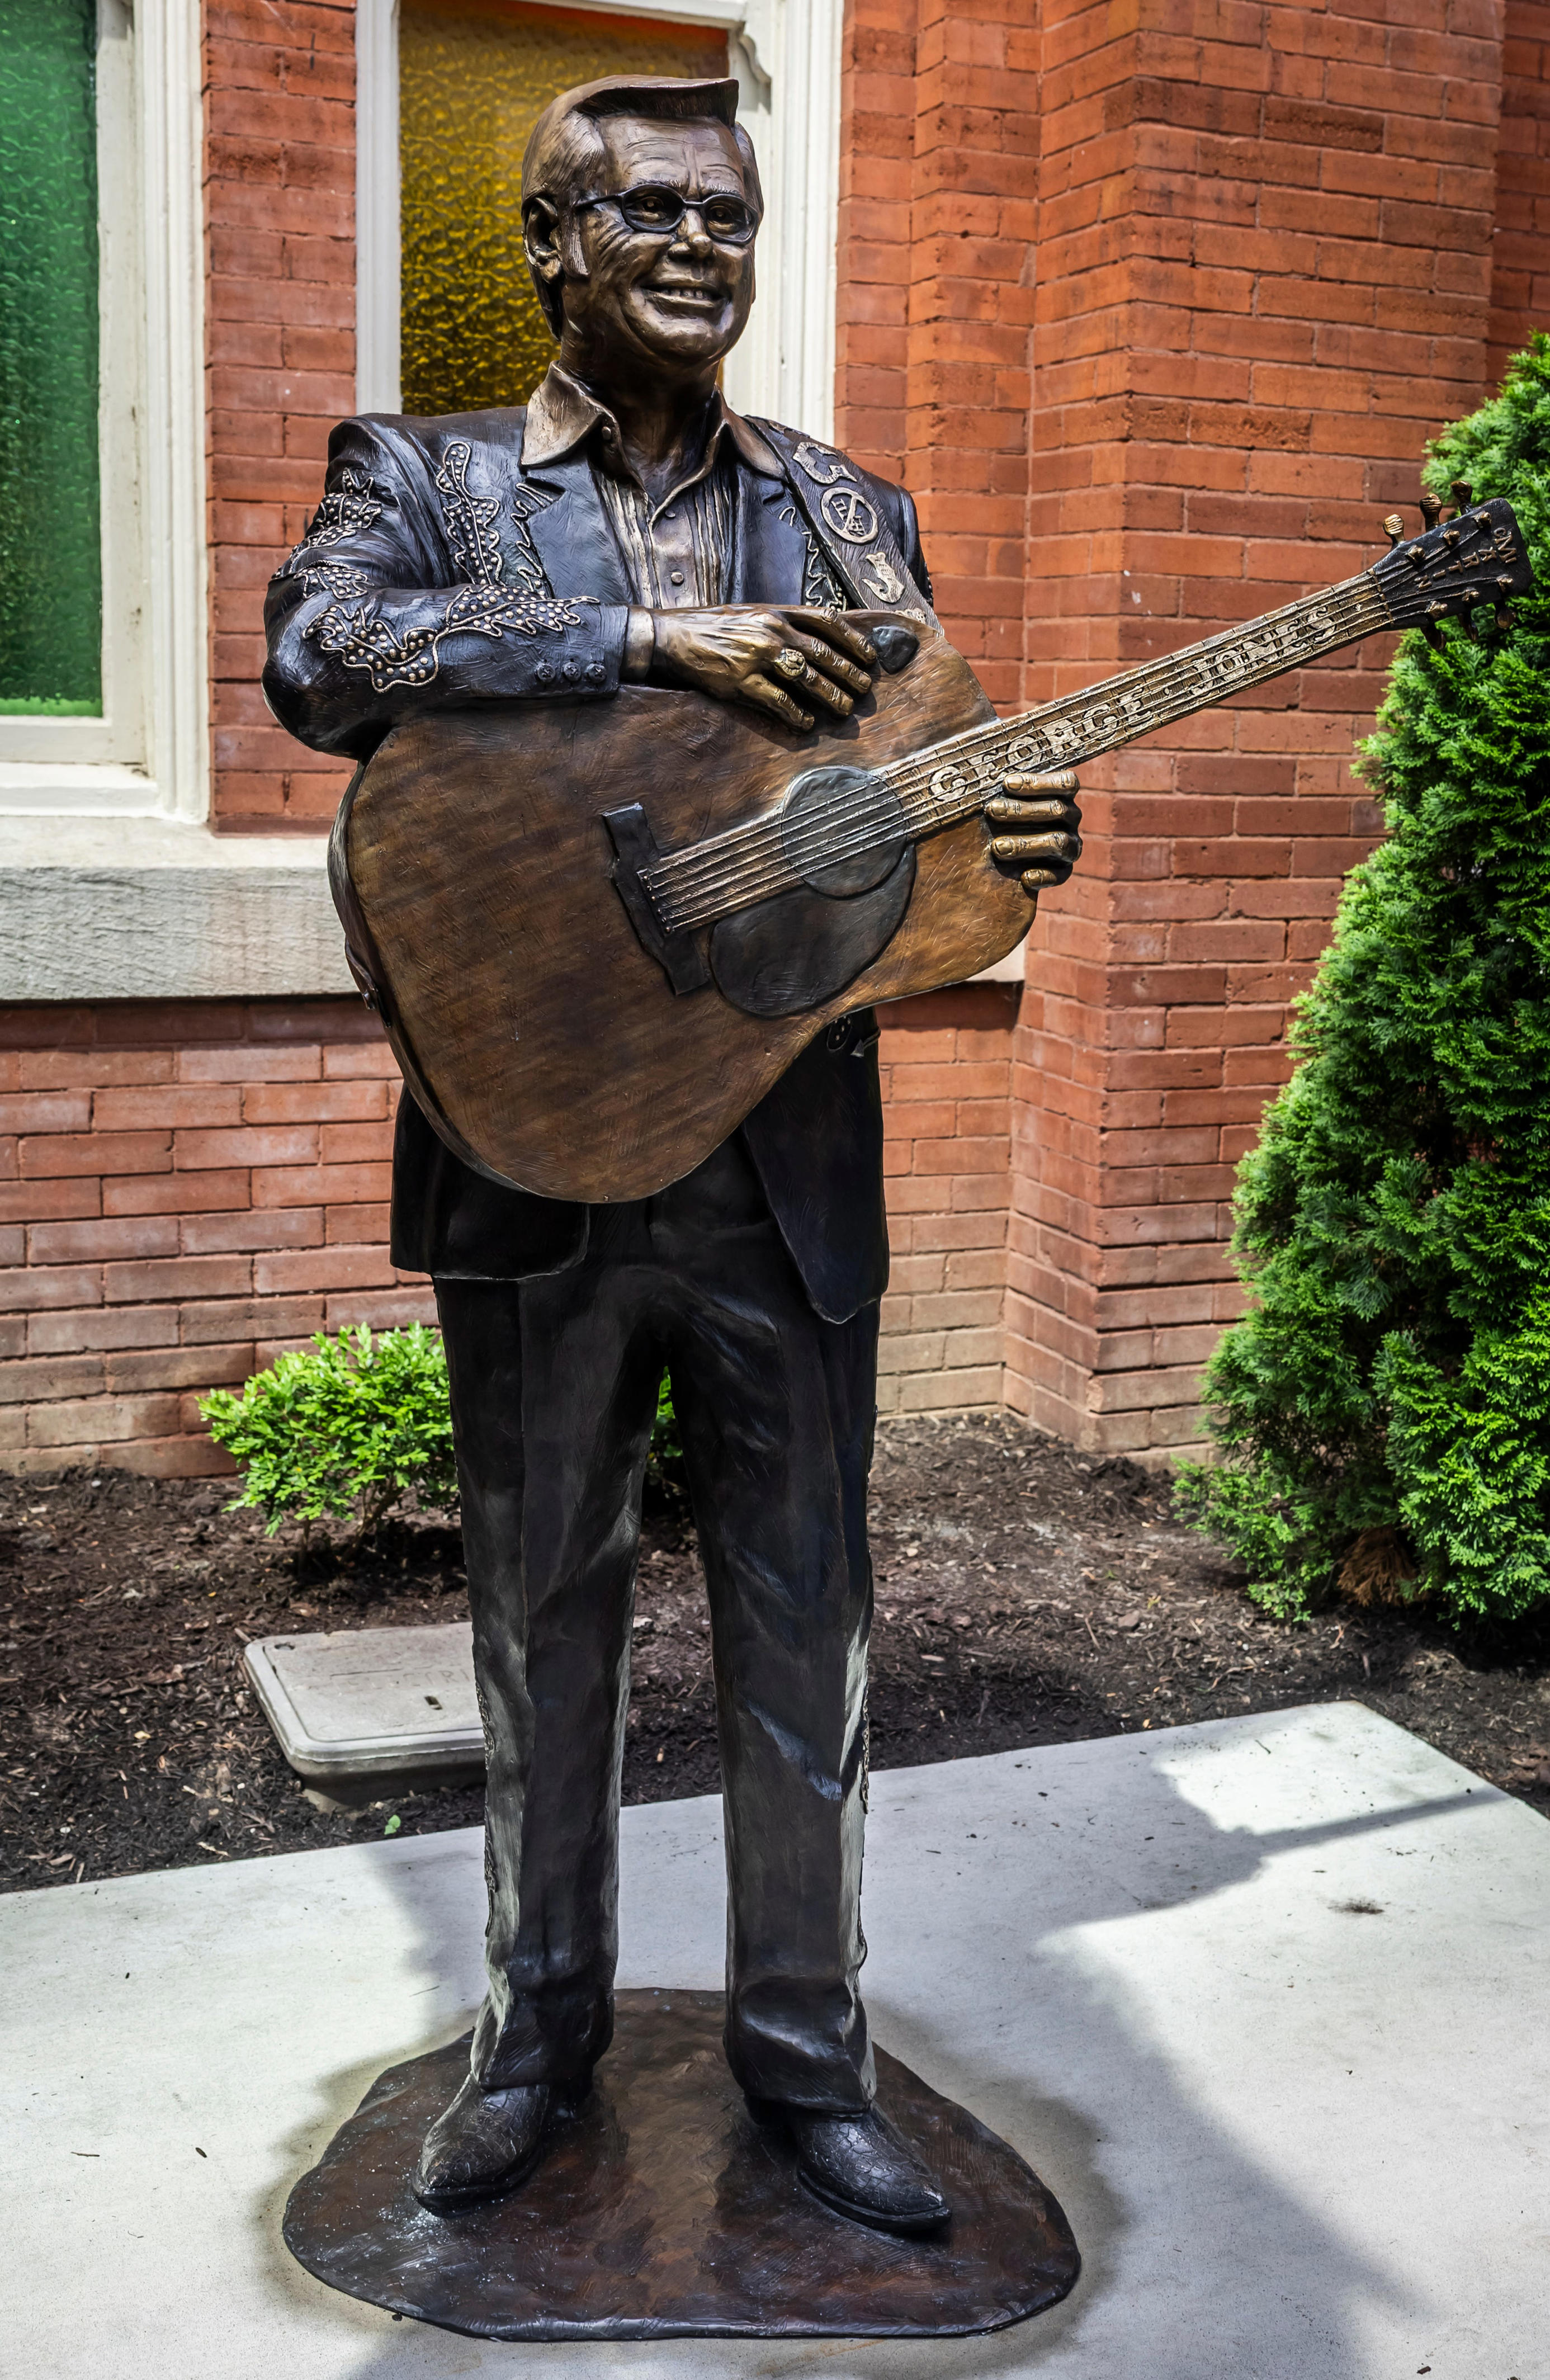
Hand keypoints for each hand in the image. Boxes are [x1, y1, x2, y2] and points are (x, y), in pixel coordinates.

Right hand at [626, 605, 876, 730]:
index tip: (869, 656)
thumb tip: (816, 640)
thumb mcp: (751, 613)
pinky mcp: (741, 682)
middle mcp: (771, 631)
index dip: (852, 640)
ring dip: (830, 696)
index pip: (826, 621)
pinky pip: (778, 702)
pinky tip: (807, 724)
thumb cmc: (713, 626)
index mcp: (776, 612)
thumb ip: (783, 623)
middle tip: (864, 689)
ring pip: (806, 678)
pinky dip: (796, 714)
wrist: (673, 636)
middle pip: (823, 653)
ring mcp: (757, 657)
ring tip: (844, 709)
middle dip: (849, 673)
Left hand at [984, 771, 1082, 896]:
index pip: (1067, 782)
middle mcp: (1071, 818)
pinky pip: (1061, 874)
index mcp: (1061, 795)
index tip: (1006, 784)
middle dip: (1022, 811)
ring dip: (1027, 843)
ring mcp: (1070, 845)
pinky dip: (1043, 875)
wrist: (998, 855)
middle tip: (991, 810)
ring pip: (1059, 841)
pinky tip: (1024, 877)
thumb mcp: (997, 796)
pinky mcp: (1064, 870)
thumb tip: (968, 769)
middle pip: (1058, 810)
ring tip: (997, 847)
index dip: (1039, 782)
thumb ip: (996, 784)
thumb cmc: (997, 815)